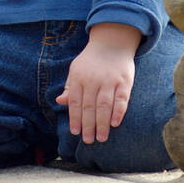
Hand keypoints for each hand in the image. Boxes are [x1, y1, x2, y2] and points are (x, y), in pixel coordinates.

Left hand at [56, 25, 138, 143]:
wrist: (112, 42)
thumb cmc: (91, 60)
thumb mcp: (76, 69)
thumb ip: (70, 87)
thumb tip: (59, 101)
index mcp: (79, 77)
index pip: (76, 102)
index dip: (75, 118)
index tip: (75, 133)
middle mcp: (93, 79)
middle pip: (89, 107)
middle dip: (88, 126)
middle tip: (88, 140)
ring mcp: (109, 80)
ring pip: (104, 105)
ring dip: (102, 123)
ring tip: (101, 137)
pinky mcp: (124, 81)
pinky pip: (121, 99)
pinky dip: (118, 112)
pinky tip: (115, 123)